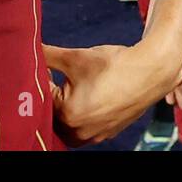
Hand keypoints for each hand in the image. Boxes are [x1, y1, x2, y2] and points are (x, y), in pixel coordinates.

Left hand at [44, 42, 177, 145]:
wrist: (151, 72)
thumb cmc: (114, 65)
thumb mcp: (75, 57)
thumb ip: (48, 55)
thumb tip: (30, 47)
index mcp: (69, 114)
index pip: (42, 99)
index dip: (42, 80)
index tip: (46, 67)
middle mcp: (81, 130)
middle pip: (53, 118)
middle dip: (51, 99)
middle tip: (54, 79)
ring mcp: (96, 134)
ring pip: (68, 127)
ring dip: (64, 111)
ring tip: (69, 88)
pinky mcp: (108, 132)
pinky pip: (85, 129)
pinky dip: (81, 116)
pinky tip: (86, 96)